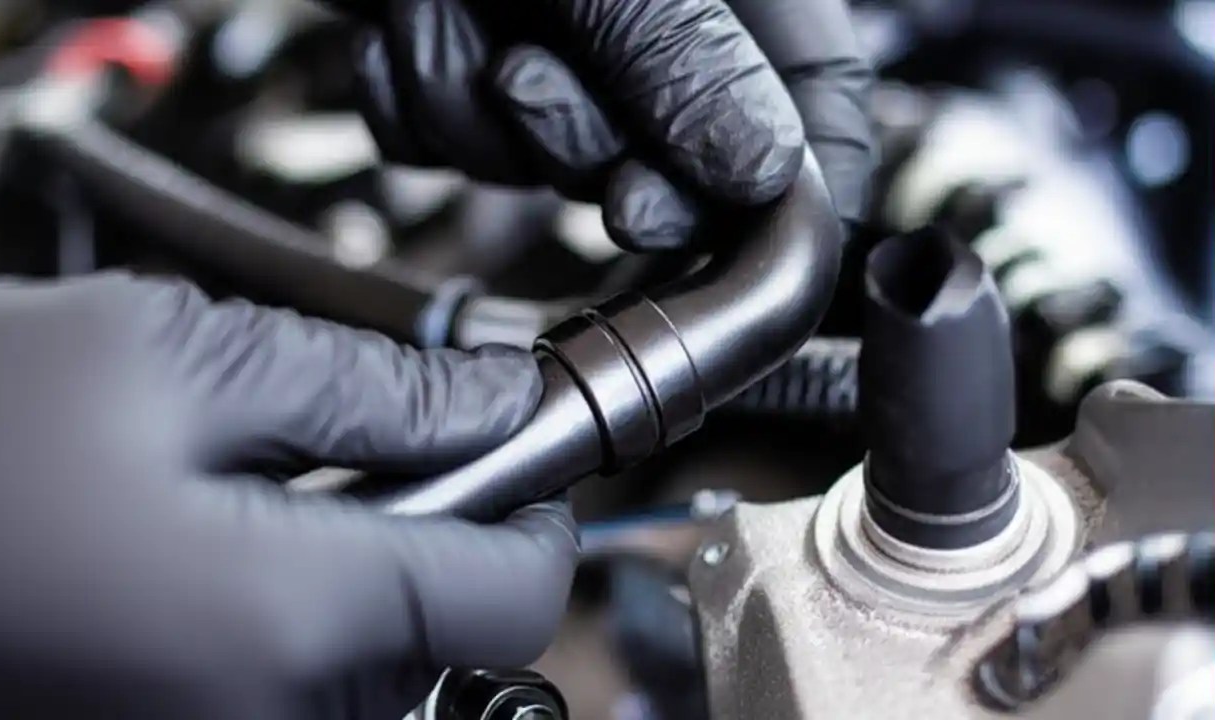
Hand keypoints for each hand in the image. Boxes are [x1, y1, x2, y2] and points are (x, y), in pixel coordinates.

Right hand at [0, 273, 576, 719]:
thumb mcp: (172, 355)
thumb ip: (373, 387)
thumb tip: (498, 397)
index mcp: (278, 622)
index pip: (516, 595)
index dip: (538, 509)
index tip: (519, 443)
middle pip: (450, 641)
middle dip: (440, 536)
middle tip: (356, 449)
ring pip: (373, 670)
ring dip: (360, 576)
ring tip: (250, 494)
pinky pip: (286, 690)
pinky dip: (289, 618)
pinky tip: (210, 549)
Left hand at [344, 0, 872, 250]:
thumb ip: (683, 57)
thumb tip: (766, 175)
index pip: (816, 106)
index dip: (796, 197)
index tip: (748, 246)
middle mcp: (651, 25)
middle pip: (666, 167)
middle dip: (578, 143)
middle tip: (523, 78)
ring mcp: (553, 54)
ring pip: (540, 166)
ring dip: (475, 110)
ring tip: (442, 0)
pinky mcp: (458, 74)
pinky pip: (449, 150)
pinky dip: (413, 102)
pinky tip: (398, 20)